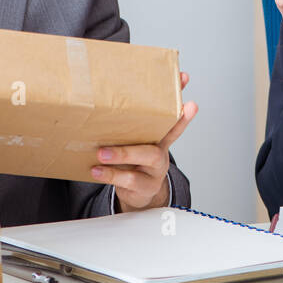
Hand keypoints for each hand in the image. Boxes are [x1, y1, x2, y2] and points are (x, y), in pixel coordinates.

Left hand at [91, 72, 197, 211]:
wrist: (139, 195)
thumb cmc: (133, 163)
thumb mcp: (132, 144)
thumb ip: (123, 126)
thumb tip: (98, 99)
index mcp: (158, 140)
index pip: (173, 119)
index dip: (181, 106)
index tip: (187, 87)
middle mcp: (160, 154)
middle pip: (160, 139)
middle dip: (147, 123)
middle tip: (127, 122)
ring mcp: (153, 172)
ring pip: (145, 159)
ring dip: (121, 155)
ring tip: (101, 154)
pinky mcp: (142, 187)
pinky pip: (128, 180)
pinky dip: (110, 174)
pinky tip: (96, 170)